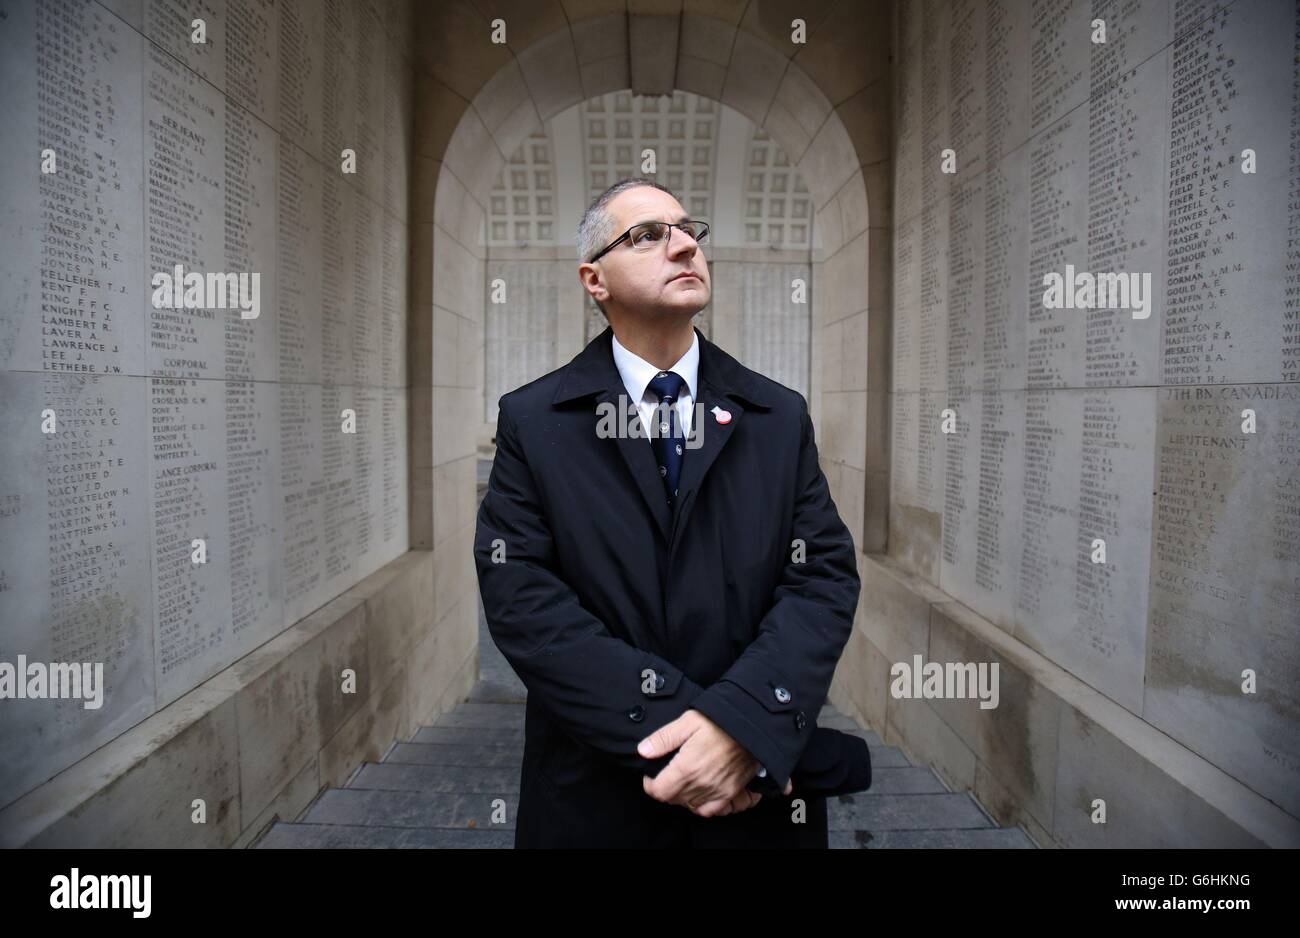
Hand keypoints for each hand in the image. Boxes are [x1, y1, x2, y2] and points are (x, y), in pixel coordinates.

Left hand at [638, 709, 761, 816]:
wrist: (752, 727)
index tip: (651, 774)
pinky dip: (700, 805)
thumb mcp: (688, 722)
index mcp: (686, 767)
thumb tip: (643, 750)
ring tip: (682, 780)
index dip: (650, 784)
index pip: (659, 791)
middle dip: (664, 788)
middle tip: (666, 773)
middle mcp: (700, 783)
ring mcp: (716, 790)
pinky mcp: (729, 792)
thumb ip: (663, 738)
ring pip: (688, 805)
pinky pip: (709, 810)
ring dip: (680, 796)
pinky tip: (698, 792)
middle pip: (672, 799)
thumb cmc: (720, 722)